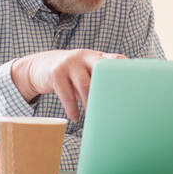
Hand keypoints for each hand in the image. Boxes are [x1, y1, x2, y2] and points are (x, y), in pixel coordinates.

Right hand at [10, 48, 124, 120]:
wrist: (40, 66)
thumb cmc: (71, 74)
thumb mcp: (86, 71)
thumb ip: (100, 79)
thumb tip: (119, 101)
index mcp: (95, 56)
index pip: (113, 60)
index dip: (123, 70)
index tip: (132, 84)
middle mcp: (84, 56)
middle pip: (101, 71)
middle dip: (107, 89)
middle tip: (113, 108)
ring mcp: (69, 62)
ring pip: (84, 84)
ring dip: (90, 103)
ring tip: (93, 117)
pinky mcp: (55, 72)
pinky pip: (66, 94)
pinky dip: (72, 108)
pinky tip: (75, 117)